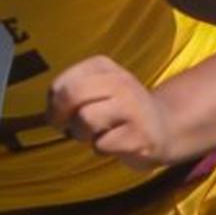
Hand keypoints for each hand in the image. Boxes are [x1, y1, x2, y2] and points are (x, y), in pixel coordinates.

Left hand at [47, 56, 181, 169]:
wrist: (164, 127)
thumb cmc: (118, 111)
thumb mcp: (96, 90)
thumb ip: (70, 94)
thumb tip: (52, 115)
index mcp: (103, 66)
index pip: (62, 83)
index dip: (53, 104)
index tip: (61, 114)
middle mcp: (120, 81)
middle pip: (71, 94)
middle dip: (61, 116)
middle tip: (66, 127)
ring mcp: (132, 107)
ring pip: (85, 119)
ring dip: (83, 134)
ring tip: (97, 134)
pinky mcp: (139, 135)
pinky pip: (102, 144)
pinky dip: (102, 149)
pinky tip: (115, 144)